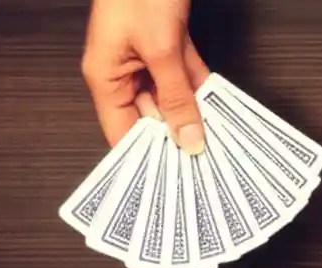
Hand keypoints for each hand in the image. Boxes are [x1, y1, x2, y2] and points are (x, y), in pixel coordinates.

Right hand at [81, 0, 210, 148]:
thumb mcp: (161, 49)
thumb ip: (176, 95)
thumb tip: (187, 136)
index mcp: (105, 76)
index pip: (122, 132)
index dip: (147, 155)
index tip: (173, 172)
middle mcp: (121, 70)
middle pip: (150, 117)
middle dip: (176, 134)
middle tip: (203, 156)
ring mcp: (144, 56)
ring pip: (170, 95)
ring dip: (192, 110)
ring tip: (215, 135)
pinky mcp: (164, 41)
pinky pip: (182, 73)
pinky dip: (199, 84)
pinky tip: (216, 100)